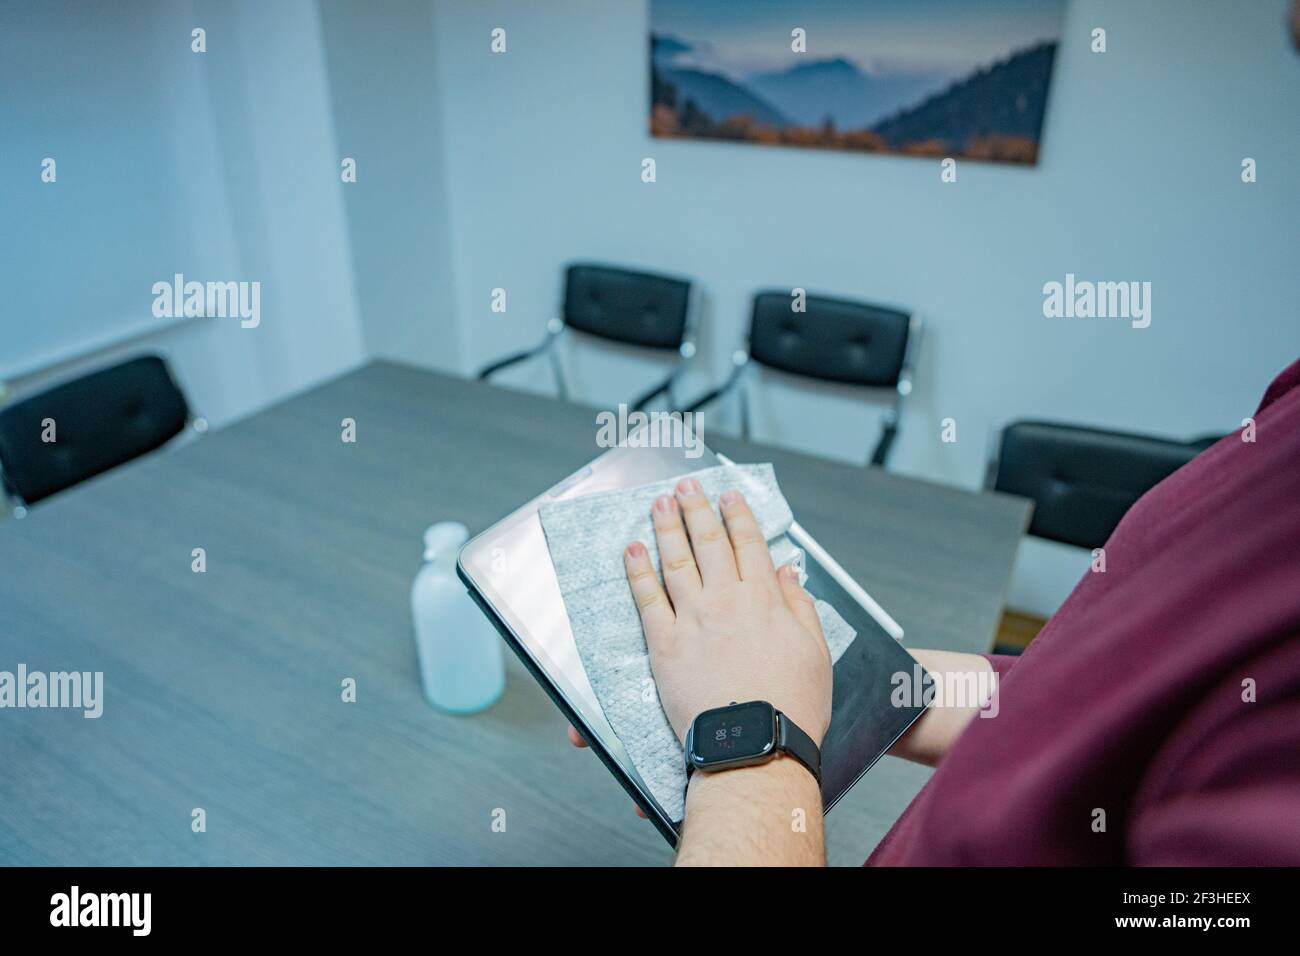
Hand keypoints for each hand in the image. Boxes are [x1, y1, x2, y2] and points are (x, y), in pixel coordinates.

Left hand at [623, 478, 831, 746]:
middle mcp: (726, 600)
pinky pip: (647, 599)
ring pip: (675, 561)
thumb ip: (800, 607)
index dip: (737, 515)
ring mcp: (693, 620)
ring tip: (659, 504)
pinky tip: (632, 550)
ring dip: (666, 528)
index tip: (727, 495)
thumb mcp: (815, 651)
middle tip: (686, 487)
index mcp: (764, 599)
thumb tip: (788, 573)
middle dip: (696, 509)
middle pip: (708, 542)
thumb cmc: (791, 706)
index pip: (748, 544)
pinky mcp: (665, 645)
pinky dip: (638, 571)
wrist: (754, 745)